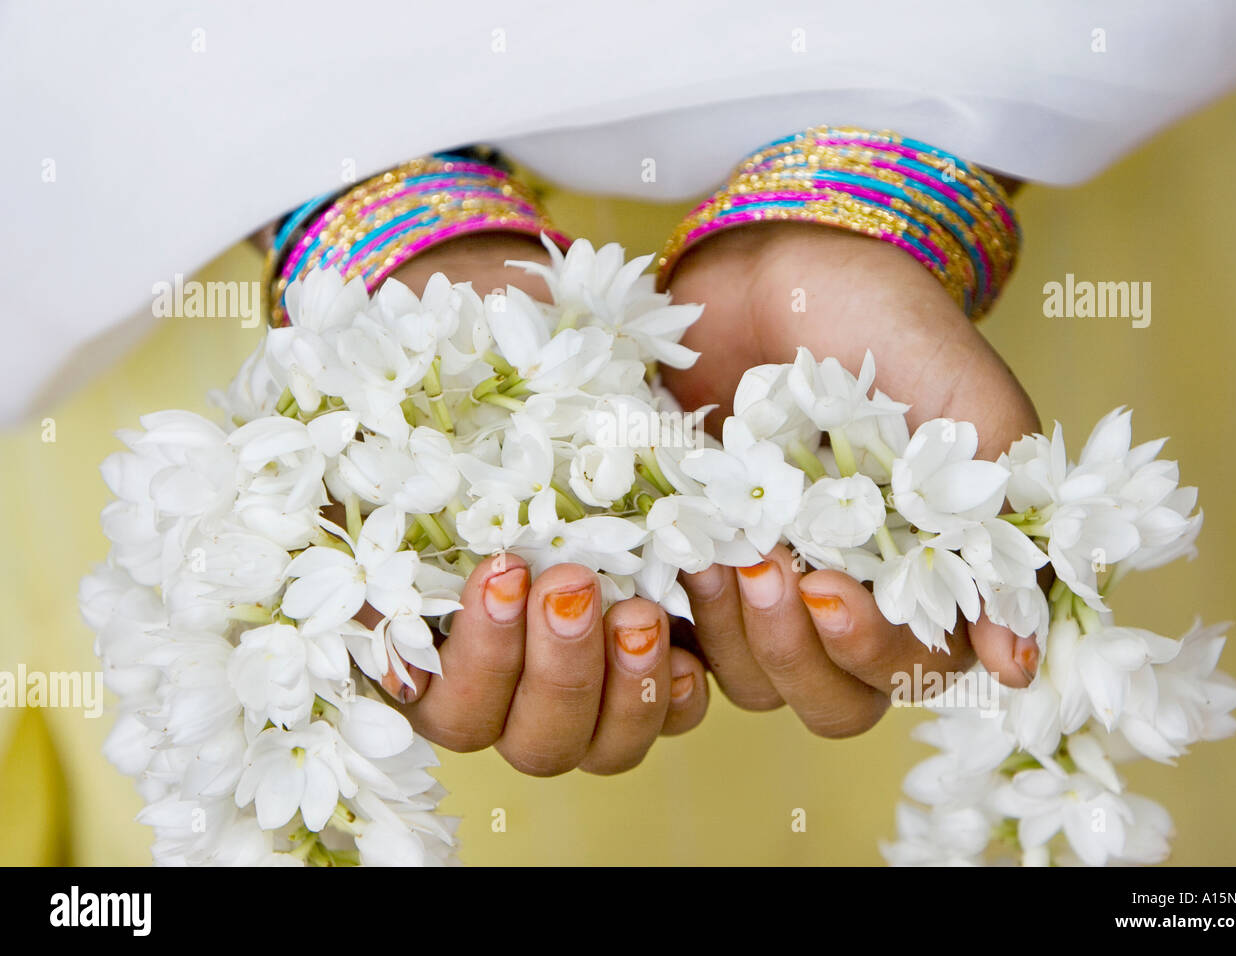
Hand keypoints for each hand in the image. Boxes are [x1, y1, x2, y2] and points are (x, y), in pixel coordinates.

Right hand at [363, 234, 709, 774]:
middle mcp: (508, 685)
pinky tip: (692, 647)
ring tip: (640, 610)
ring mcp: (583, 683)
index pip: (442, 707)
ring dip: (622, 690)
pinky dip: (681, 692)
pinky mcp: (648, 666)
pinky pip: (668, 718)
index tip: (504, 567)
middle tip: (572, 582)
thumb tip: (254, 465)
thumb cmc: (467, 417)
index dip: (476, 657)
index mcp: (435, 653)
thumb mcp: (394, 426)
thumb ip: (330, 464)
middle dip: (556, 671)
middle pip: (529, 742)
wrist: (554, 392)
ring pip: (601, 748)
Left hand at [660, 221, 1042, 736]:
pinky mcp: (701, 559)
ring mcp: (773, 582)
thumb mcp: (968, 408)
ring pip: (754, 680)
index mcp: (929, 575)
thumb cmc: (886, 324)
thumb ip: (1003, 525)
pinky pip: (682, 633)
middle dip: (797, 656)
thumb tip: (1020, 665)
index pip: (914, 670)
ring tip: (714, 554)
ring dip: (733, 636)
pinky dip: (674, 617)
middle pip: (833, 699)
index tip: (828, 590)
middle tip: (769, 572)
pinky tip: (663, 562)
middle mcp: (852, 594)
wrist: (780, 262)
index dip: (873, 653)